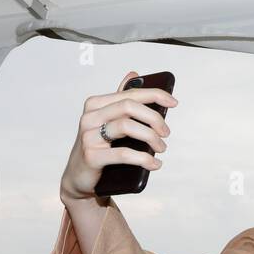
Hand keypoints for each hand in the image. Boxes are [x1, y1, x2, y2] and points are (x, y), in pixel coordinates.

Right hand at [59, 70, 177, 204]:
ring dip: (151, 138)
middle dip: (154, 118)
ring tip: (161, 148)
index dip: (154, 95)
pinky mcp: (91, 156)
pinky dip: (143, 159)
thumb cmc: (98, 148)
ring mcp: (88, 136)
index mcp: (95, 104)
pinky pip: (123, 153)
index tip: (173, 103)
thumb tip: (134, 74)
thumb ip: (119, 100)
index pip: (129, 93)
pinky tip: (154, 164)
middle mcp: (90, 117)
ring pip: (127, 127)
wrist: (79, 178)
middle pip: (129, 107)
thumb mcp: (107, 122)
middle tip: (166, 133)